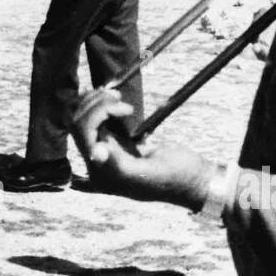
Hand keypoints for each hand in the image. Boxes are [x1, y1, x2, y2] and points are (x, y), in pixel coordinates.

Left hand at [71, 87, 214, 209]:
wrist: (196, 181)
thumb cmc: (176, 179)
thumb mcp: (148, 173)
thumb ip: (119, 165)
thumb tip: (95, 152)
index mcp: (102, 175)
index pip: (83, 133)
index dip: (99, 113)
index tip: (127, 109)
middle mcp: (99, 165)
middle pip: (79, 124)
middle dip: (96, 103)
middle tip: (119, 96)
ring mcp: (109, 153)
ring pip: (85, 120)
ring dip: (96, 102)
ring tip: (117, 95)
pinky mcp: (120, 144)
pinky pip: (99, 122)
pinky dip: (102, 106)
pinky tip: (113, 98)